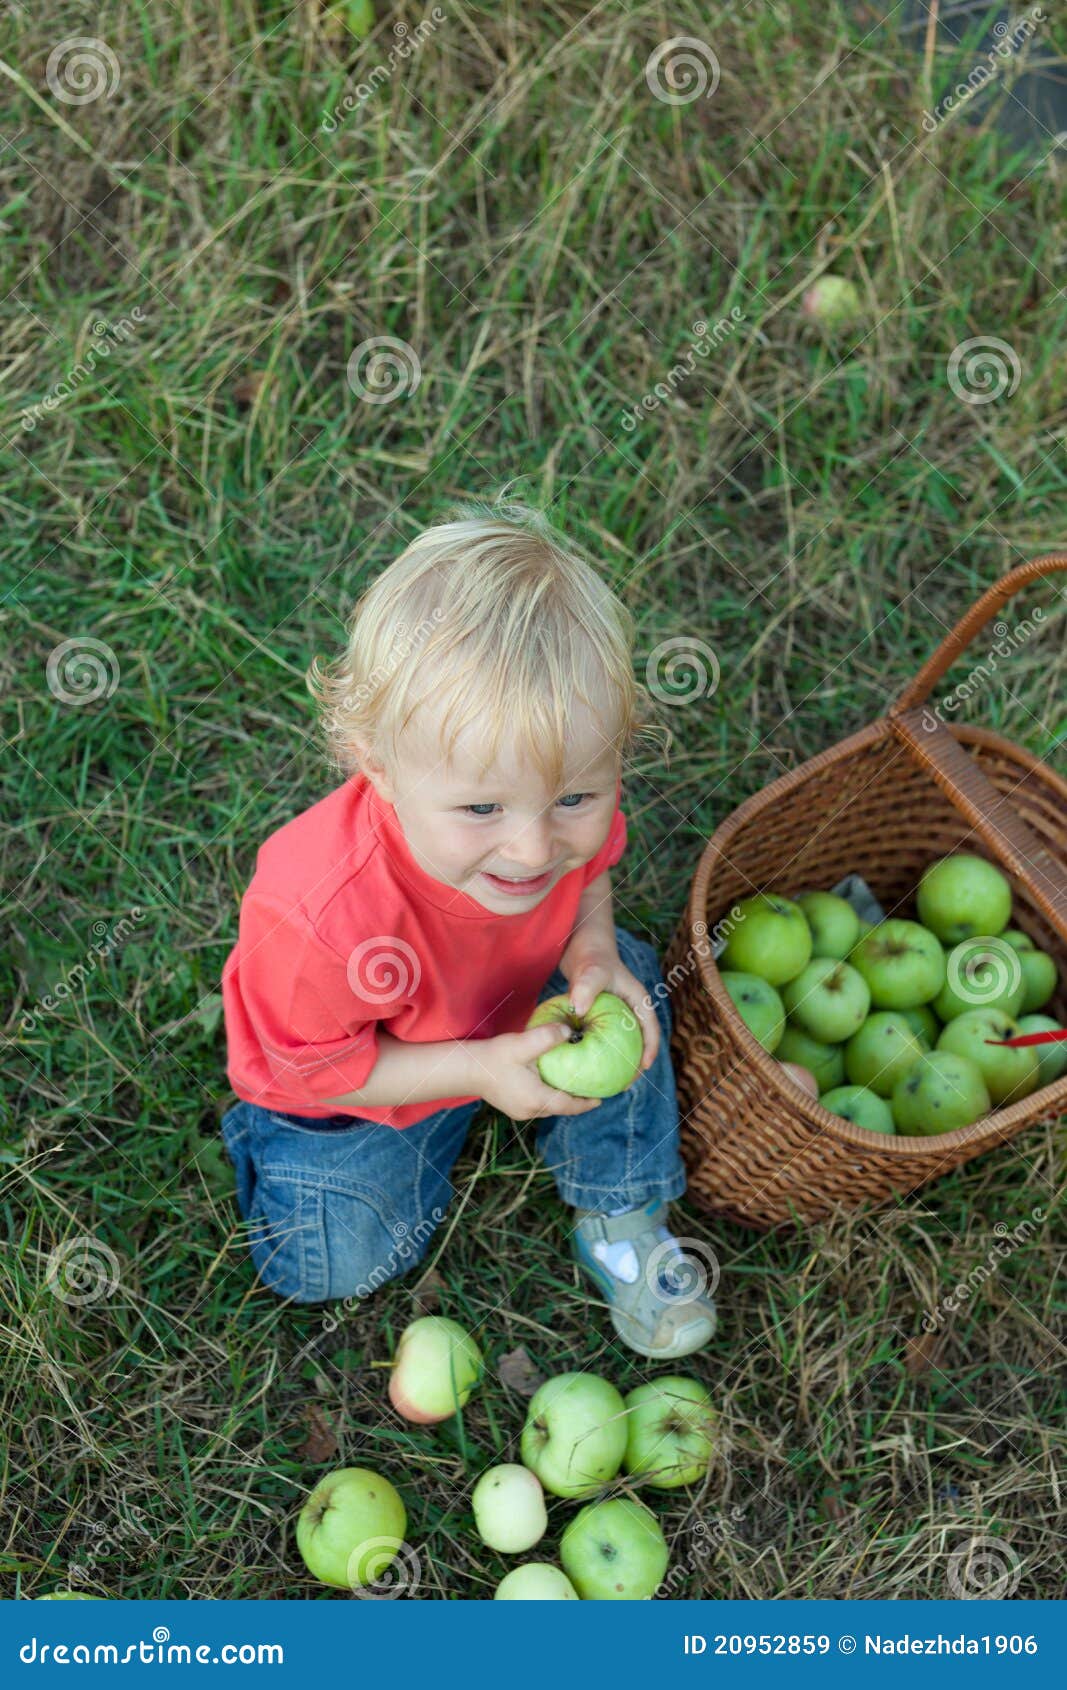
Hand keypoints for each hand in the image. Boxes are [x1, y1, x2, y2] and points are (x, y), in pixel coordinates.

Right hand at [467, 1024, 603, 1119]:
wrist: (466, 1069)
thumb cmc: (493, 1057)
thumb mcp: (522, 1044)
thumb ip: (547, 1037)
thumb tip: (569, 1030)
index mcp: (536, 1099)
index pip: (568, 1106)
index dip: (586, 1103)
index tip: (602, 1098)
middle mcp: (530, 1110)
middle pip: (560, 1108)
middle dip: (577, 1102)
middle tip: (592, 1089)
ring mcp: (520, 1111)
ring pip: (549, 1107)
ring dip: (563, 1099)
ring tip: (576, 1086)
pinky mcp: (513, 1106)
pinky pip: (539, 1104)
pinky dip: (550, 1096)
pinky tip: (552, 1082)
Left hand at [561, 947, 659, 1072]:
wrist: (583, 948)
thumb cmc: (592, 958)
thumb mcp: (591, 972)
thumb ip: (586, 987)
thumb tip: (578, 1009)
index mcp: (639, 1001)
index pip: (651, 1028)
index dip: (651, 1049)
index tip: (644, 1067)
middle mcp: (632, 1009)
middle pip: (641, 1041)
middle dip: (636, 1064)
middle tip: (624, 1085)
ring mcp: (620, 1014)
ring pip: (625, 1043)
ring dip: (621, 1061)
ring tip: (609, 1083)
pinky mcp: (606, 1017)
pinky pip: (608, 1039)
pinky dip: (603, 1052)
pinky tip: (589, 1066)